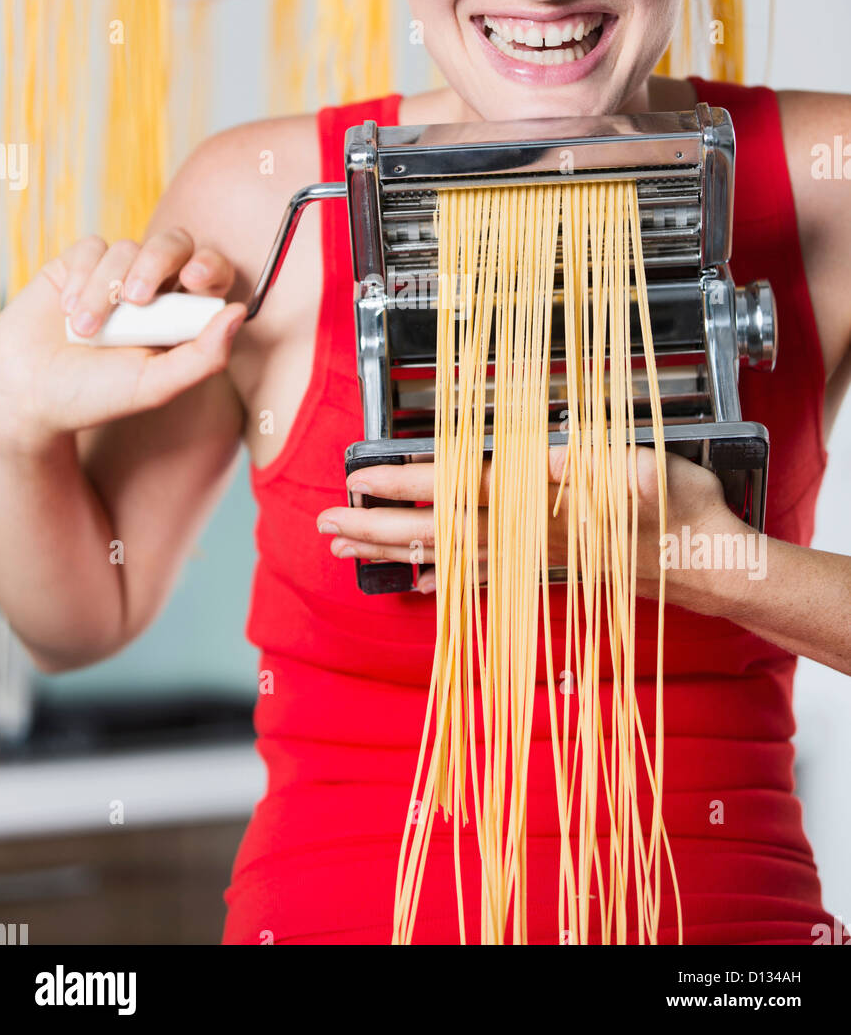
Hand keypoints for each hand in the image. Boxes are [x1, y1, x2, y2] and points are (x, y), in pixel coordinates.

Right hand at [0, 230, 246, 454]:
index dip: (209, 265)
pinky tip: (68, 311)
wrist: (28, 394)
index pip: (210, 272)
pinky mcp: (78, 263)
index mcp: (180, 314)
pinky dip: (82, 278)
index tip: (195, 279)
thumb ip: (203, 356)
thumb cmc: (95, 395)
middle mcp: (153, 288)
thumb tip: (238, 312)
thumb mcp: (155, 385)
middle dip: (157, 262)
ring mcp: (115, 272)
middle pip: (174, 243)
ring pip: (128, 248)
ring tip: (86, 332)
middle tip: (136, 299)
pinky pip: (92, 247)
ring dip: (106, 290)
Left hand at [317, 445, 737, 597]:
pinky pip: (479, 573)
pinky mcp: (541, 564)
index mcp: (543, 501)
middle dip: (378, 527)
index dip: (409, 483)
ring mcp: (530, 553)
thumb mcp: (656, 472)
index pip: (460, 488)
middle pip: (437, 530)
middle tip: (326, 526)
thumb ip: (607, 466)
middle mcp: (526, 533)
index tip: (363, 479)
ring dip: (396, 549)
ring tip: (349, 549)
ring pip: (447, 552)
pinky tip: (417, 579)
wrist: (709, 564)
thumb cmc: (684, 509)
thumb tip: (563, 457)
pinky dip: (442, 574)